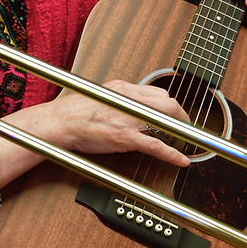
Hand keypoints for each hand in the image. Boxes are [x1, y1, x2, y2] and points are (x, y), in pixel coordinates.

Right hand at [0, 79, 190, 186]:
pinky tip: (181, 160)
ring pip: (167, 120)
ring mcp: (129, 118)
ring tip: (187, 142)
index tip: (173, 114)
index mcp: (122, 87)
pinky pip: (156, 145)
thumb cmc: (72, 112)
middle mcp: (129, 99)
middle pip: (169, 102)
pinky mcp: (125, 137)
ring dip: (181, 132)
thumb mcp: (99, 95)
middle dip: (182, 116)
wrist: (58, 123)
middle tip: (185, 128)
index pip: (158, 91)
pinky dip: (173, 154)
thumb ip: (118, 98)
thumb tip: (130, 106)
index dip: (170, 104)